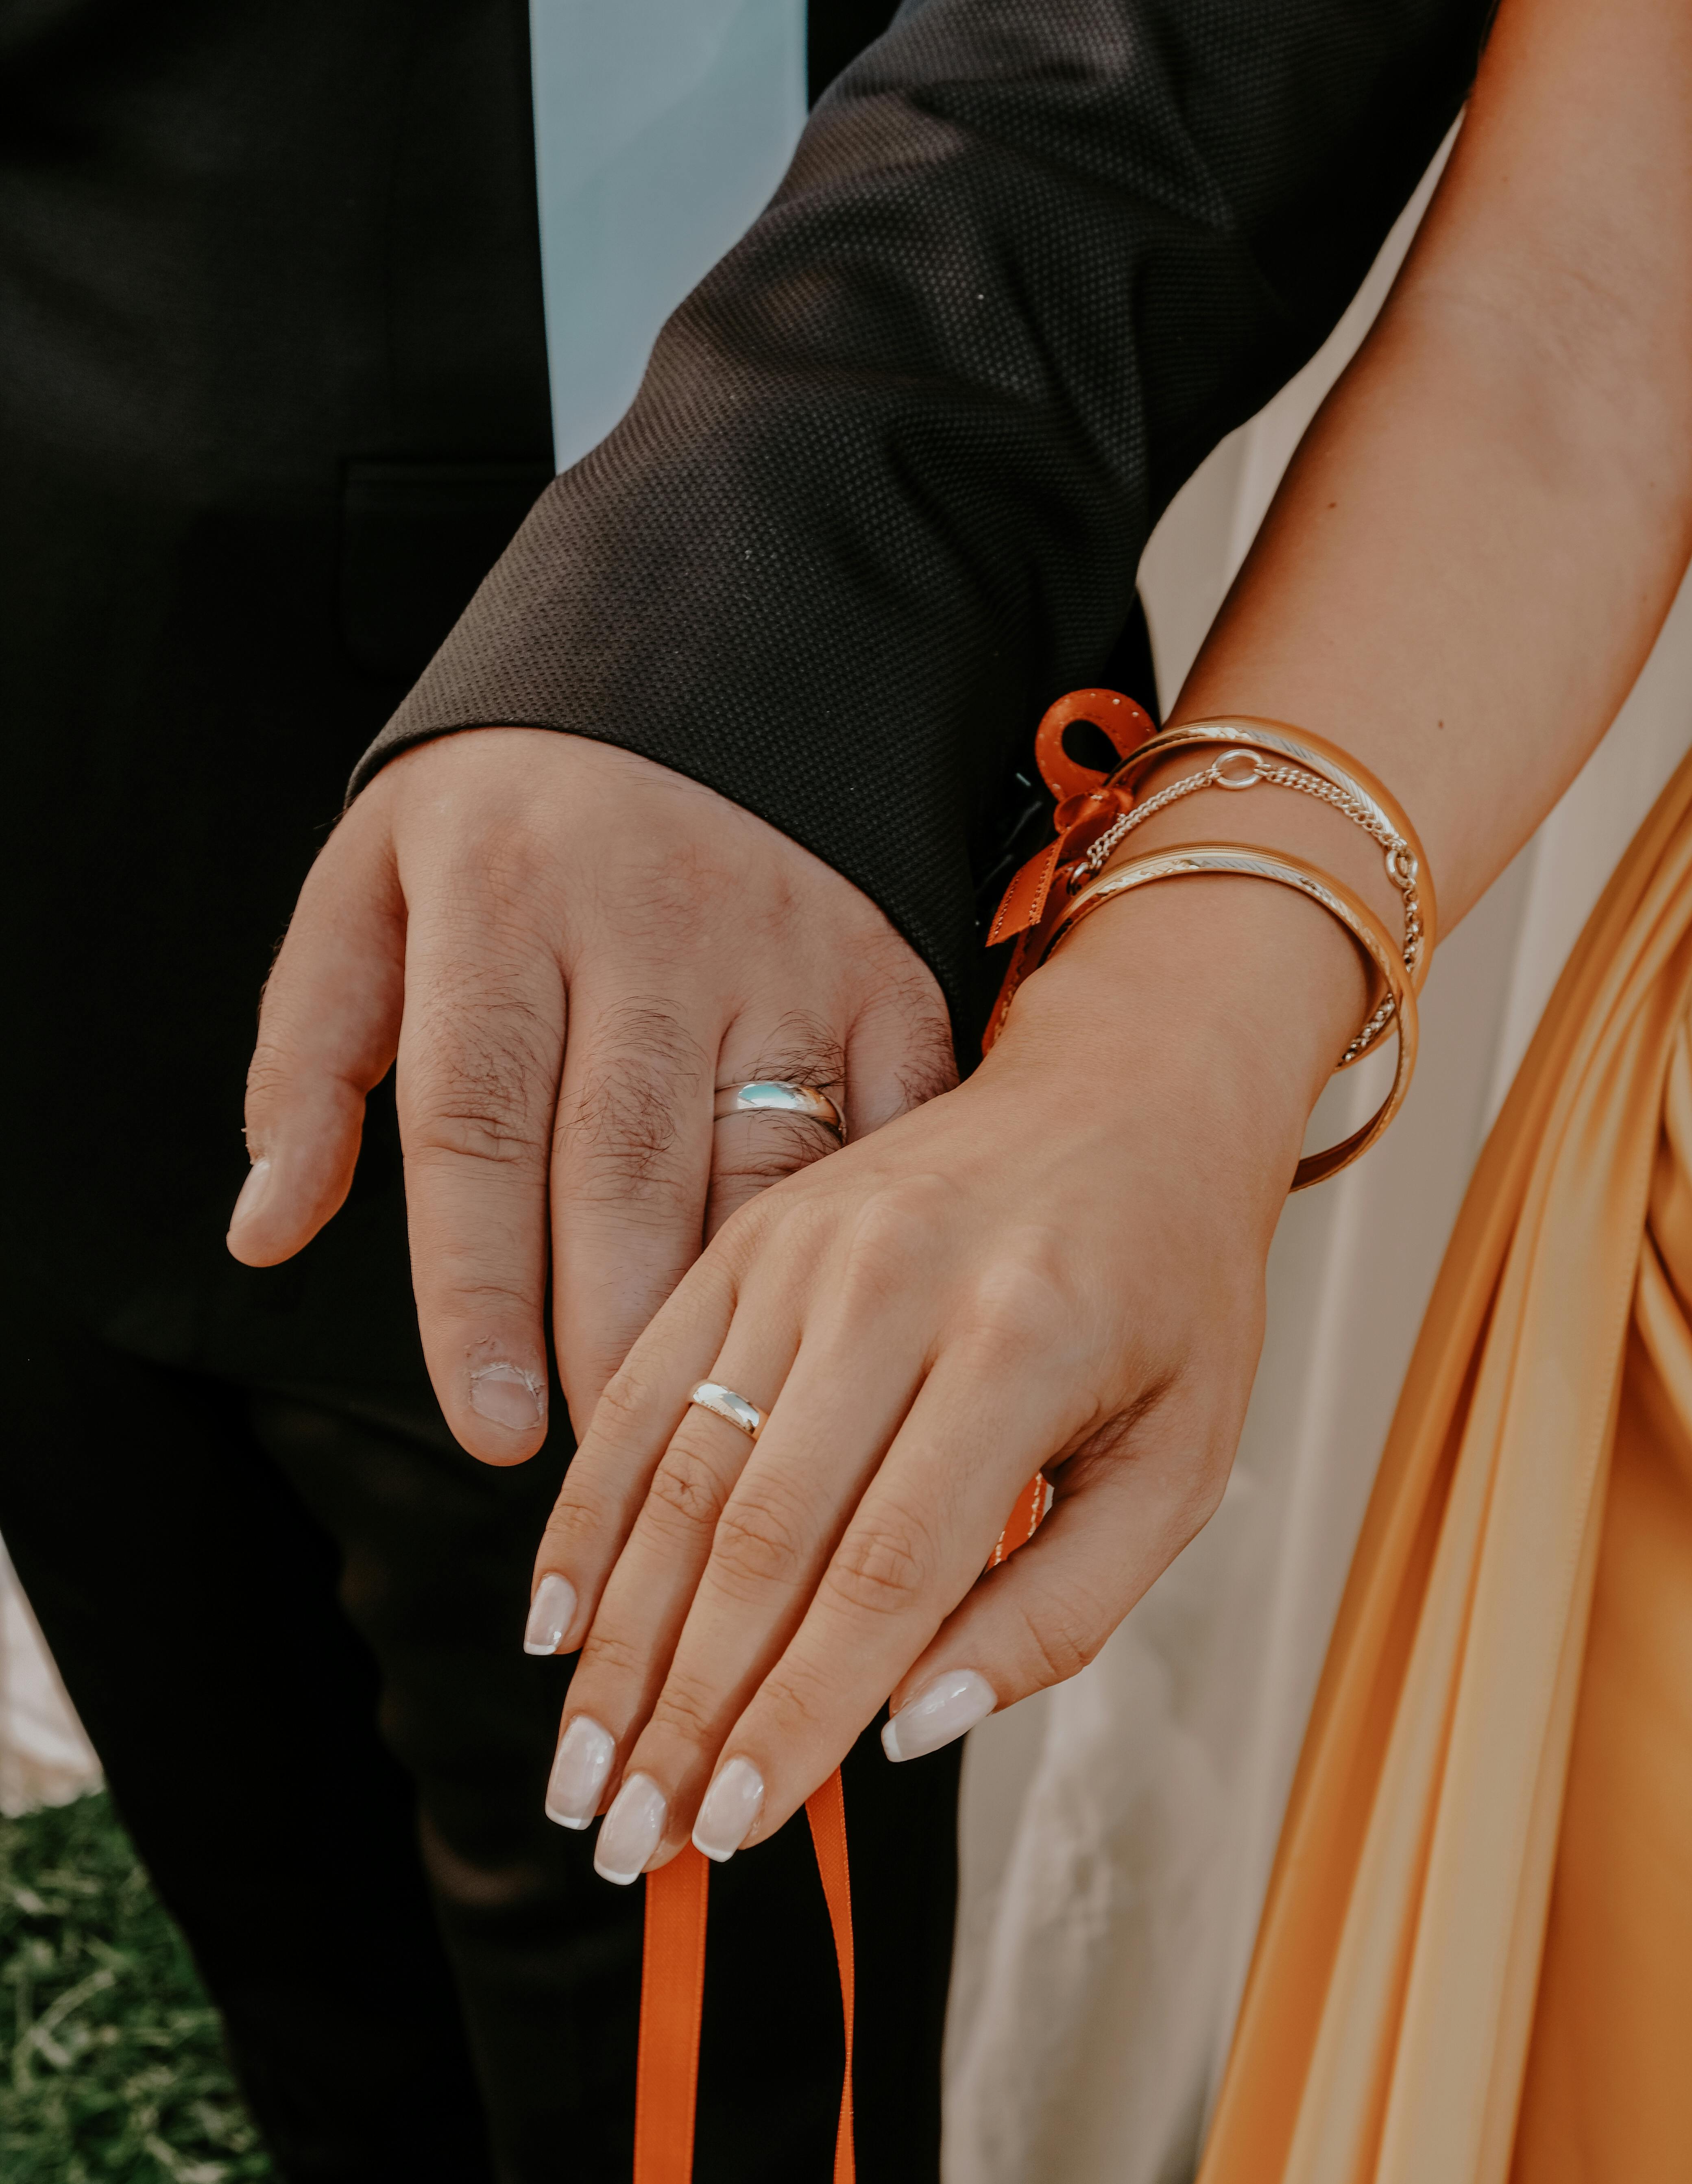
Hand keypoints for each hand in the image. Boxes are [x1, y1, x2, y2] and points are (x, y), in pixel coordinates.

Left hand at [226, 730, 953, 1457]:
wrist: (719, 641)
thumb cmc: (516, 802)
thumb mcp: (370, 875)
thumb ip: (309, 1051)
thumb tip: (265, 1232)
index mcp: (499, 900)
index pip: (475, 1129)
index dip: (477, 1296)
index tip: (490, 1432)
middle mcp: (647, 923)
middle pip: (623, 1167)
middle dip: (610, 1334)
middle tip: (600, 1469)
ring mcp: (785, 946)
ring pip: (763, 1164)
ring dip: (739, 1314)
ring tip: (713, 1437)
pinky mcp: (890, 963)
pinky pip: (895, 1117)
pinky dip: (875, 1226)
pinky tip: (857, 1324)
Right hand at [525, 872, 1369, 1878]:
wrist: (1125, 1094)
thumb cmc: (1168, 1298)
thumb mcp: (1178, 1461)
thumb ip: (1062, 1608)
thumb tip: (912, 1731)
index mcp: (1024, 1343)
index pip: (886, 1570)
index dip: (800, 1709)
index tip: (734, 1823)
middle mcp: (896, 1284)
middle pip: (761, 1535)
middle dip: (682, 1707)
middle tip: (627, 1837)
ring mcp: (804, 1248)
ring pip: (683, 1474)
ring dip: (618, 1638)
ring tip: (581, 1768)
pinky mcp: (748, 1236)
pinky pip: (642, 1386)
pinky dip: (589, 1514)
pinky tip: (554, 1621)